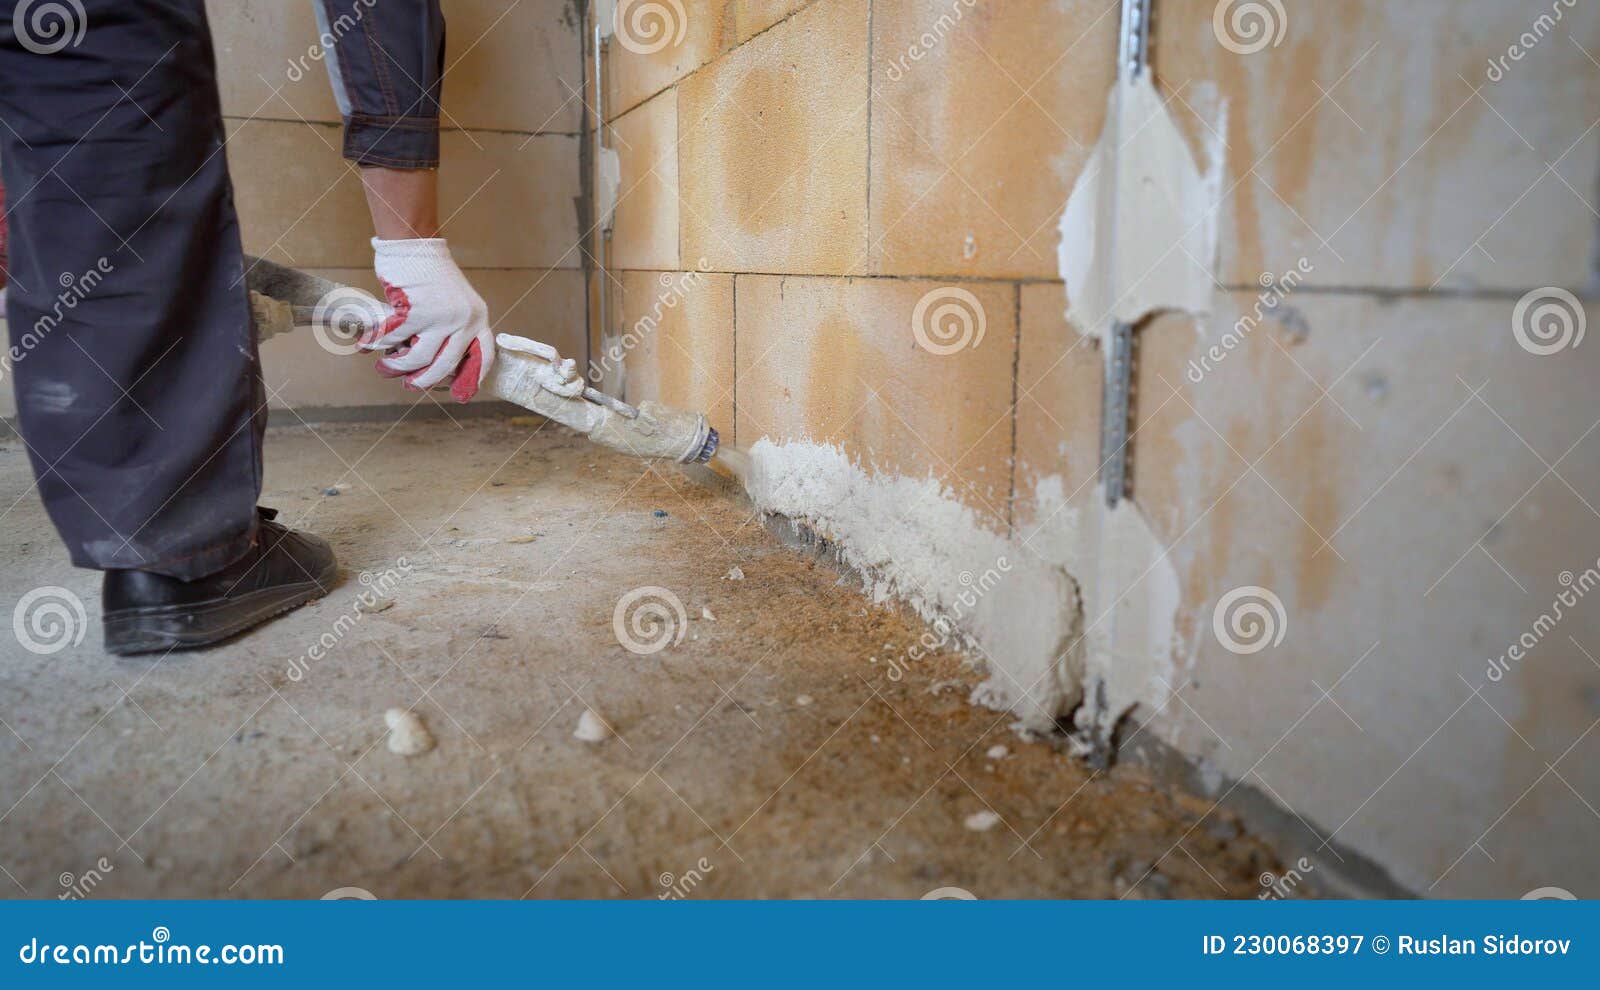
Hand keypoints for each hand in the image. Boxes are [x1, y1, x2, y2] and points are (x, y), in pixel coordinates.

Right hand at [362, 238, 494, 402]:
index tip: (460, 396)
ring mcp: (440, 318)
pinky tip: (366, 345)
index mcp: (477, 318)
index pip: (482, 356)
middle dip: (424, 380)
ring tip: (384, 368)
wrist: (414, 243)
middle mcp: (463, 320)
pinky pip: (393, 338)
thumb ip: (452, 329)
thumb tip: (432, 364)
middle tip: (410, 385)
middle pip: (444, 365)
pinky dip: (377, 344)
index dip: (471, 378)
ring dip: (397, 367)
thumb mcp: (456, 302)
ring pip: (417, 358)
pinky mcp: (415, 312)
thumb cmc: (430, 273)